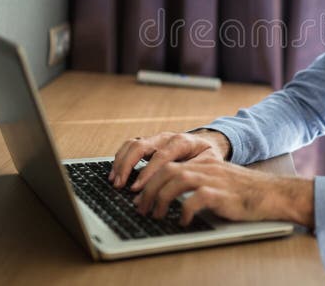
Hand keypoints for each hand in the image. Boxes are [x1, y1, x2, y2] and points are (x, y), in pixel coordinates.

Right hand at [108, 130, 230, 189]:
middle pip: (141, 145)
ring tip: (115, 181)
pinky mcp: (149, 143)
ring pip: (132, 144)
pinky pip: (130, 146)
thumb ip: (194, 172)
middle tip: (120, 185)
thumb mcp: (210, 163)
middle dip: (128, 166)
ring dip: (121, 162)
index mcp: (183, 141)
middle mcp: (166, 137)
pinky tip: (116, 174)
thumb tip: (178, 187)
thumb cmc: (209, 156)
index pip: (161, 156)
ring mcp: (156, 139)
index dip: (147, 172)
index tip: (137, 188)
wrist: (209, 142)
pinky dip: (120, 158)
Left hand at [131, 160, 314, 228]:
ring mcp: (214, 179)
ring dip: (160, 199)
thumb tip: (168, 197)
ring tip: (156, 215)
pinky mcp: (222, 194)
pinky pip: (196, 199)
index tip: (138, 195)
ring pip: (177, 180)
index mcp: (203, 162)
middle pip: (167, 170)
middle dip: (148, 190)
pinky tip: (183, 221)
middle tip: (140, 208)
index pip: (168, 163)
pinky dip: (184, 211)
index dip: (149, 178)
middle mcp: (206, 167)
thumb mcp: (218, 181)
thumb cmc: (244, 192)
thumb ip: (197, 183)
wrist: (272, 194)